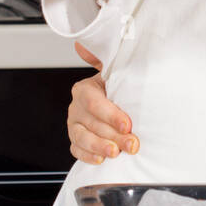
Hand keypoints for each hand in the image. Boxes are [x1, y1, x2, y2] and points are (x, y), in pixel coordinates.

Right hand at [66, 41, 137, 164]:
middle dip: (113, 135)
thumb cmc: (117, 87)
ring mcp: (74, 125)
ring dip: (100, 147)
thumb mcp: (115, 72)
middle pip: (91, 123)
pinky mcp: (76, 141)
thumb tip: (83, 44)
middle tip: (131, 143)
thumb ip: (104, 59)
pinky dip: (88, 156)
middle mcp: (75, 108)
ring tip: (116, 152)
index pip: (94, 103)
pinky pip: (77, 151)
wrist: (115, 102)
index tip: (127, 124)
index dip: (110, 115)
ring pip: (82, 138)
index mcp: (84, 90)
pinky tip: (101, 160)